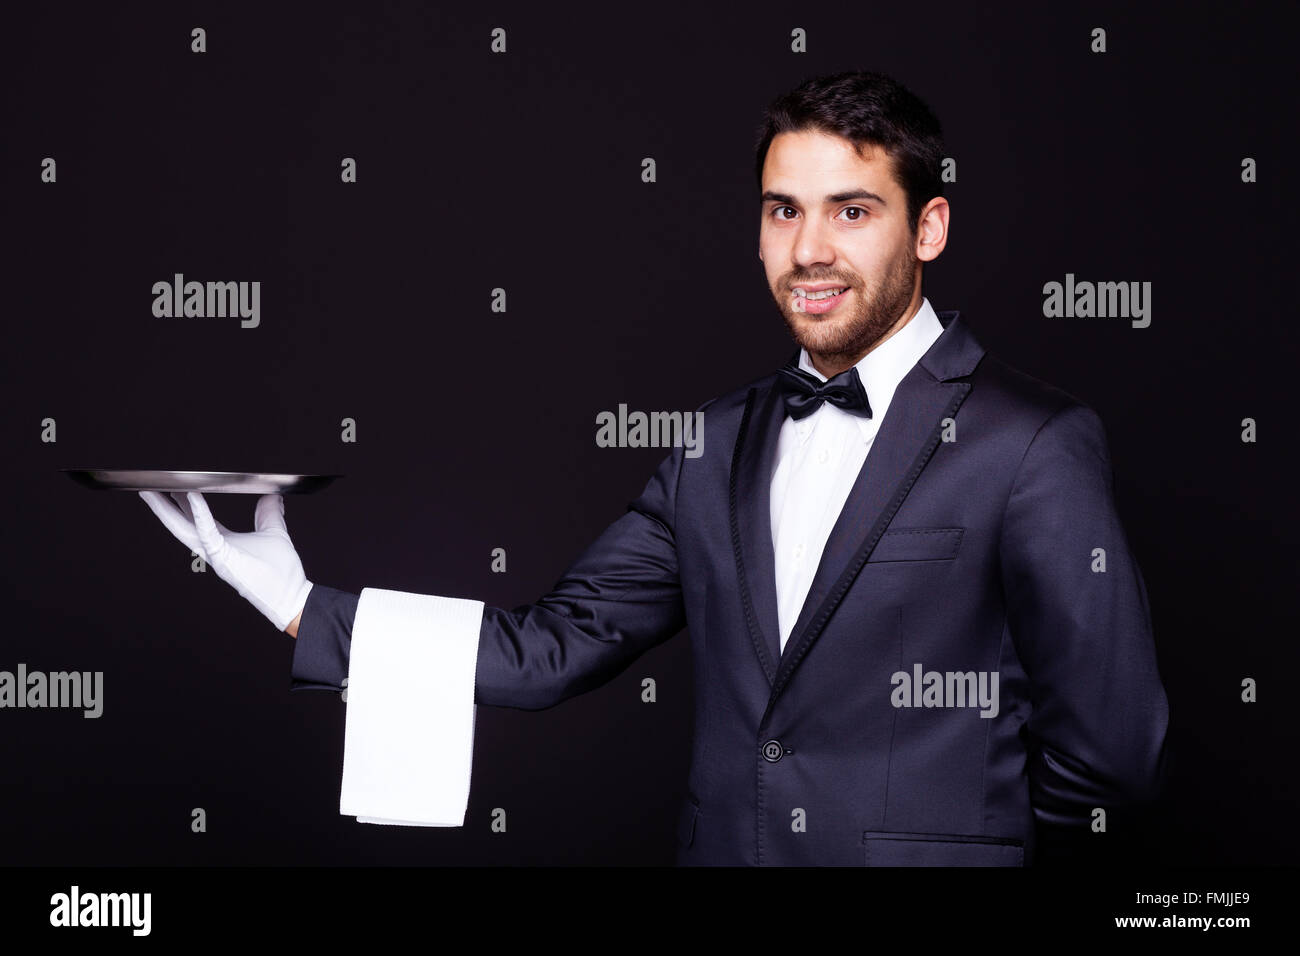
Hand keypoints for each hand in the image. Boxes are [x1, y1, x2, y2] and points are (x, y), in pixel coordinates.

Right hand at [140, 491, 312, 631]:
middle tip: (149, 490)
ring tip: (152, 494)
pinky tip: (193, 497)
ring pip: (184, 530)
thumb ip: (269, 514)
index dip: (187, 505)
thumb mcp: (274, 532)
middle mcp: (214, 550)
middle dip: (164, 508)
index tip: (177, 489)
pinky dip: (200, 514)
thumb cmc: (282, 572)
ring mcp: (216, 555)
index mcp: (224, 544)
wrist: (291, 596)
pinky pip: (207, 532)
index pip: (199, 521)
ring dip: (167, 511)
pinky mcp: (223, 558)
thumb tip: (272, 497)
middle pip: (182, 525)